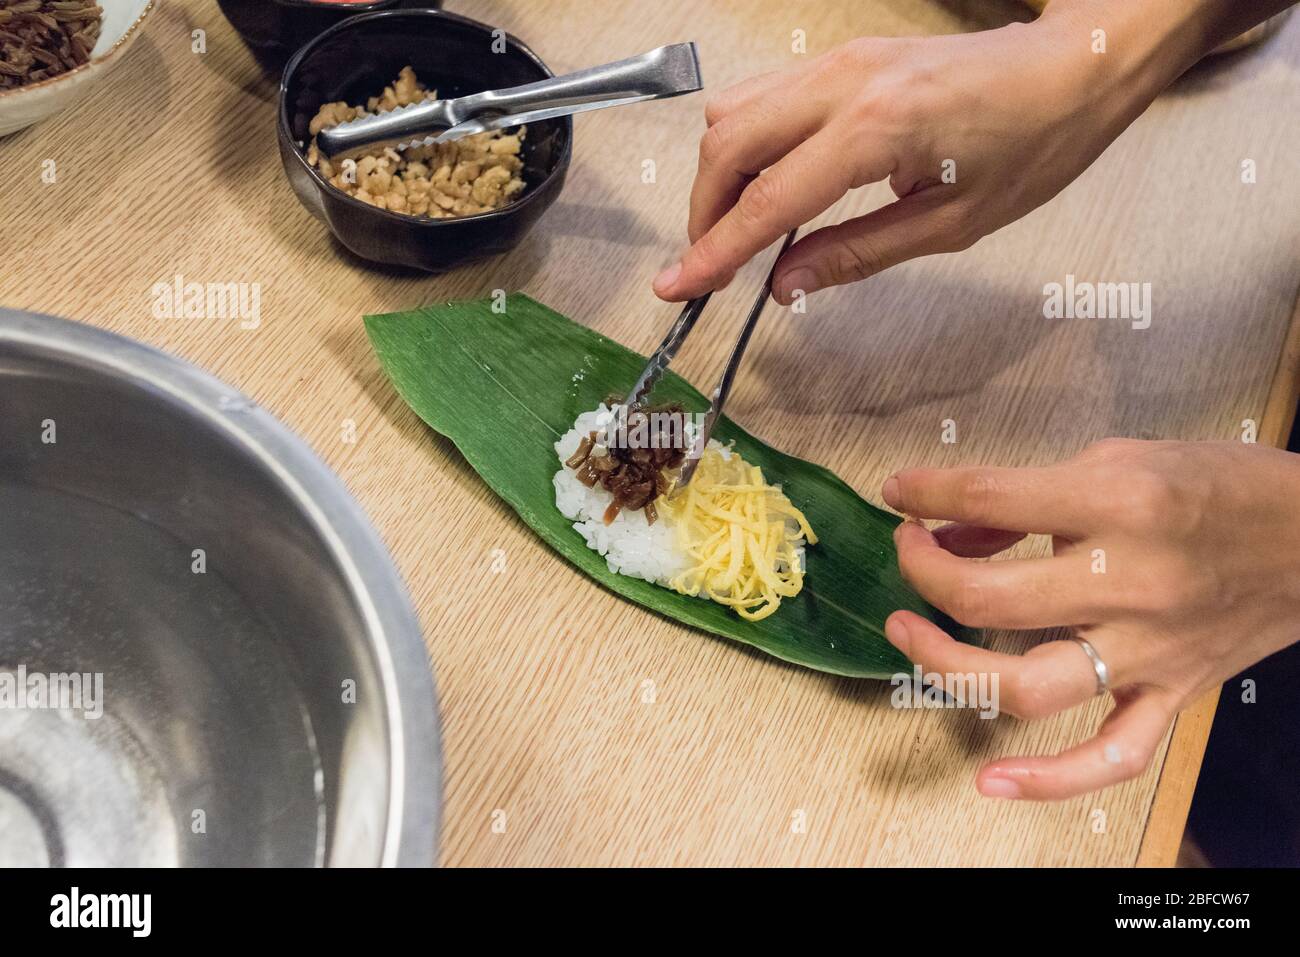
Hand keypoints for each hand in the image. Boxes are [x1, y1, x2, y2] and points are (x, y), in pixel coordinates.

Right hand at [653, 1, 1258, 303]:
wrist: (1075, 64)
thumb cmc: (1034, 144)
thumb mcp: (951, 223)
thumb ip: (856, 253)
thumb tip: (786, 285)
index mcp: (876, 132)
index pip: (767, 201)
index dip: (714, 252)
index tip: (675, 286)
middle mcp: (845, 84)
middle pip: (727, 144)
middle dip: (703, 212)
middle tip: (706, 265)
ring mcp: (840, 59)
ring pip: (735, 110)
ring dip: (720, 175)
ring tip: (735, 229)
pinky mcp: (844, 53)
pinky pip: (765, 92)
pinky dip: (747, 141)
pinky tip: (770, 180)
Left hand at [880, 439, 1299, 799]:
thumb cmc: (1216, 487)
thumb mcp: (1120, 458)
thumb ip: (1031, 496)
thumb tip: (954, 526)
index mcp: (1119, 504)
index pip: (991, 498)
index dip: (925, 492)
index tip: (899, 492)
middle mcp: (1131, 583)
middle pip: (990, 600)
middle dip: (923, 574)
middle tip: (909, 555)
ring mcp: (1149, 651)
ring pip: (1030, 686)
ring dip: (950, 667)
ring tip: (908, 634)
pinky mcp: (1172, 695)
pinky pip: (1112, 756)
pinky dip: (1051, 780)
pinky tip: (992, 782)